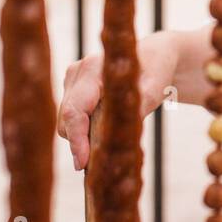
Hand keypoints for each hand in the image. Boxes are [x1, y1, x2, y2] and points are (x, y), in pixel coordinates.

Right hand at [58, 29, 179, 170]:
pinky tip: (101, 136)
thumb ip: (135, 112)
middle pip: (66, 118)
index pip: (75, 110)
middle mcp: (76, 72)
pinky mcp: (72, 88)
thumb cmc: (155, 73)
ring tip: (105, 147)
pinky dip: (82, 130)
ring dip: (80, 137)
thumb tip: (116, 142)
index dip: (76, 139)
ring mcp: (71, 79)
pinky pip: (71, 117)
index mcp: (93, 68)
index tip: (83, 164)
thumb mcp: (153, 93)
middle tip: (98, 164)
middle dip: (78, 143)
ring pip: (65, 120)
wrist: (155, 57)